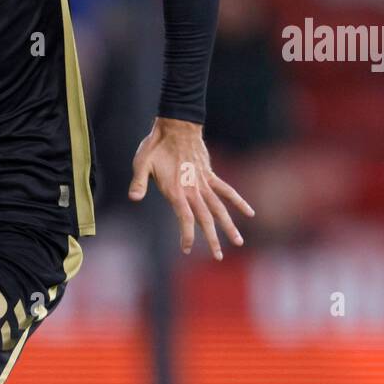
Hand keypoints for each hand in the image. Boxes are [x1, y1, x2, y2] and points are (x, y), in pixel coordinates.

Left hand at [128, 117, 253, 259]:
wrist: (177, 125)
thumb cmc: (155, 145)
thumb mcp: (141, 162)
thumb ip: (138, 181)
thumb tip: (133, 198)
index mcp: (176, 189)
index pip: (184, 217)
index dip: (187, 234)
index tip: (186, 248)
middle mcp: (192, 189)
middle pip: (205, 218)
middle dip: (212, 239)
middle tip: (218, 257)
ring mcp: (203, 182)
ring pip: (219, 208)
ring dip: (229, 225)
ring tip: (239, 242)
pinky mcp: (210, 175)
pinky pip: (227, 190)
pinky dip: (238, 201)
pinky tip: (250, 212)